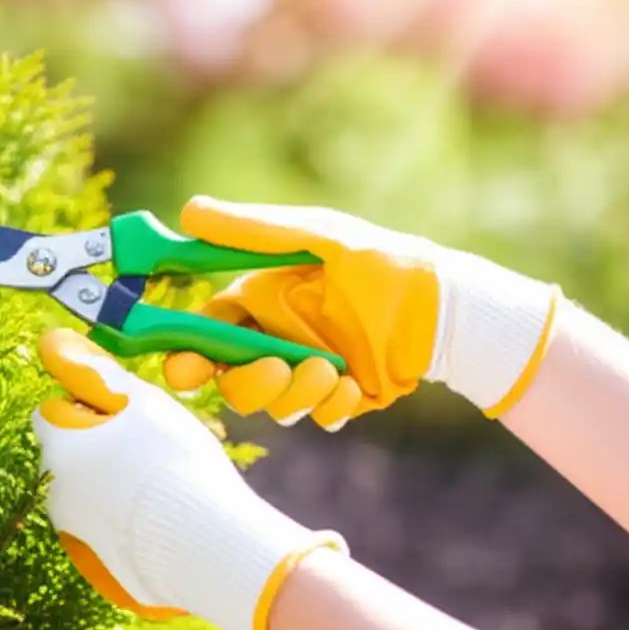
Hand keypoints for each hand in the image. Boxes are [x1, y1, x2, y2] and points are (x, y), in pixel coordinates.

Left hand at [31, 328, 346, 629]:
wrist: (206, 544)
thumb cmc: (174, 462)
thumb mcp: (140, 402)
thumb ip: (93, 371)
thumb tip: (52, 341)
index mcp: (59, 448)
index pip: (53, 412)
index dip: (88, 407)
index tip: (125, 415)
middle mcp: (54, 493)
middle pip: (70, 455)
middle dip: (98, 448)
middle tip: (149, 450)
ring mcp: (74, 534)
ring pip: (87, 493)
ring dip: (111, 485)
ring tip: (161, 488)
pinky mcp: (96, 566)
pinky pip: (104, 530)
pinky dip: (123, 522)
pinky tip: (159, 521)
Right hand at [163, 197, 561, 428]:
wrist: (445, 305)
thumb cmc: (379, 259)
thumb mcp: (316, 236)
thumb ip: (253, 231)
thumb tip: (188, 212)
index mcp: (260, 302)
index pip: (206, 334)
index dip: (187, 354)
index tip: (184, 367)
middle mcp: (276, 338)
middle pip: (231, 380)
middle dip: (249, 381)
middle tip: (280, 367)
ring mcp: (306, 371)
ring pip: (271, 405)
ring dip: (293, 394)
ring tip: (331, 372)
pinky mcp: (340, 397)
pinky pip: (318, 417)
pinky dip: (331, 405)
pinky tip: (354, 384)